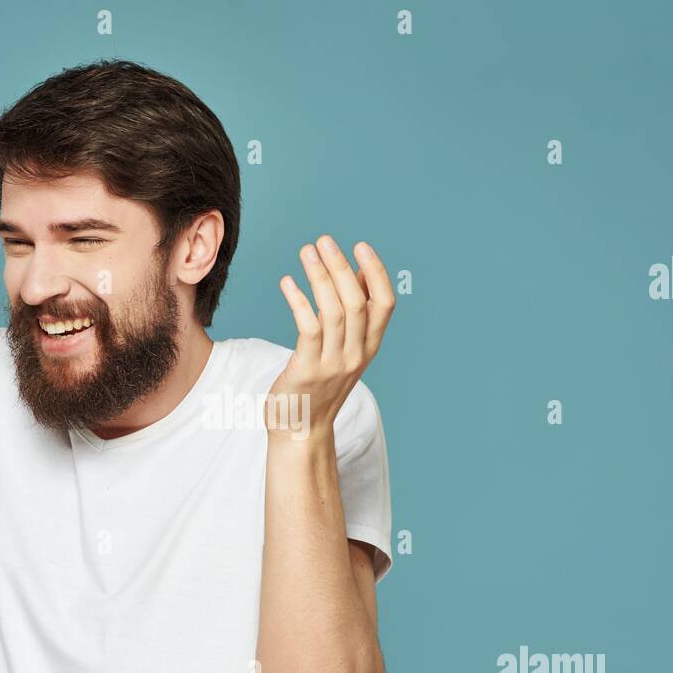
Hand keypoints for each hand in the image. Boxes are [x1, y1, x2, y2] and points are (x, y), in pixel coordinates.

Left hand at [267, 235, 395, 442]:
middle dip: (341, 267)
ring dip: (320, 277)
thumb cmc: (317, 387)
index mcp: (369, 347)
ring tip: (307, 252)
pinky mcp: (307, 371)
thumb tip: (356, 275)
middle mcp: (355, 355)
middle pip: (357, 303)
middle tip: (324, 241)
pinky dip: (299, 301)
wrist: (300, 431)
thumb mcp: (343, 351)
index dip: (376, 273)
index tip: (360, 246)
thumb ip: (352, 319)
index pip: (385, 305)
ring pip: (333, 312)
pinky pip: (308, 329)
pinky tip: (287, 283)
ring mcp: (333, 364)